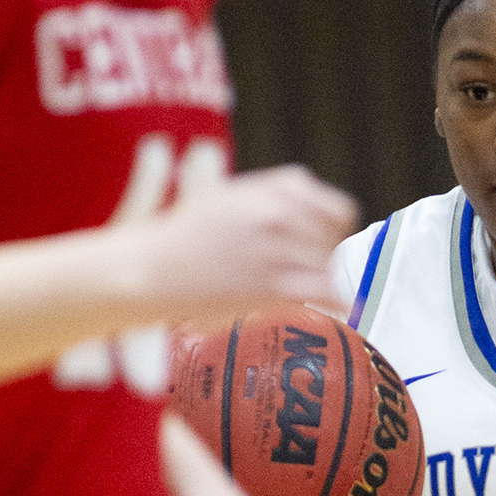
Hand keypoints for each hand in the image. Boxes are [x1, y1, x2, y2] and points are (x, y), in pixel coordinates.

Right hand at [134, 164, 356, 324]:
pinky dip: (337, 299)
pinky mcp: (269, 284)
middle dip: (328, 257)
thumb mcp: (232, 195)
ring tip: (309, 289)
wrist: (152, 268)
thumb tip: (318, 214)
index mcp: (274, 188)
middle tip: (312, 272)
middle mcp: (279, 213)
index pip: (336, 209)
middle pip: (334, 240)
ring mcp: (275, 249)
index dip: (336, 230)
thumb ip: (275, 197)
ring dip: (325, 279)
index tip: (328, 244)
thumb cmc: (189, 234)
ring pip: (329, 264)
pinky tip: (342, 307)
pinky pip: (323, 289)